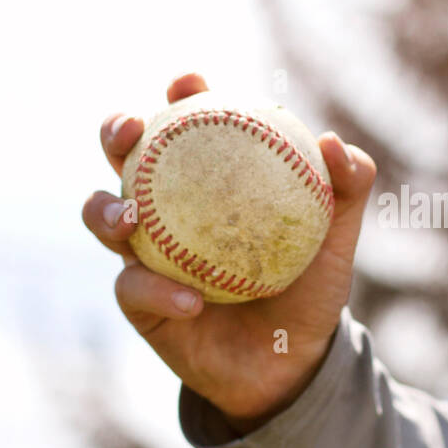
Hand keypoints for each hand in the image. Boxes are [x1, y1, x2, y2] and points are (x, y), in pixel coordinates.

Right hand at [81, 71, 376, 426]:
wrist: (292, 364)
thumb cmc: (309, 288)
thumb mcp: (335, 239)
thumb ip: (346, 188)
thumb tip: (335, 144)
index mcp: (208, 178)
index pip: (187, 123)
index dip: (180, 95)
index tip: (188, 83)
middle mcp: (166, 206)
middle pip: (123, 155)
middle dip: (116, 130)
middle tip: (132, 129)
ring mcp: (144, 251)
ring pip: (102, 215)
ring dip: (104, 209)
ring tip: (129, 216)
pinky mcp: (138, 302)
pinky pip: (134, 288)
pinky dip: (159, 291)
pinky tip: (191, 300)